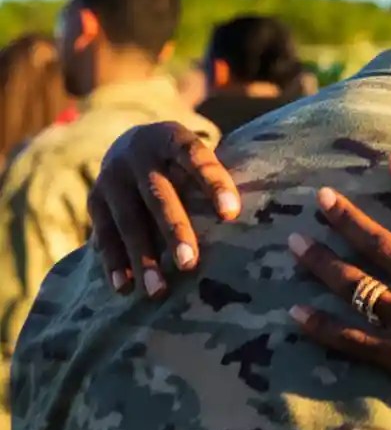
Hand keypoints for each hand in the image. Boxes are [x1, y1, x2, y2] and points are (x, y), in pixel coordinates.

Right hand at [89, 122, 239, 297]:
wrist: (129, 141)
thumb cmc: (182, 158)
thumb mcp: (196, 152)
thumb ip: (217, 176)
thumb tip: (258, 217)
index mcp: (171, 138)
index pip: (195, 157)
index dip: (213, 183)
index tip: (232, 214)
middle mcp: (137, 154)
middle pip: (158, 195)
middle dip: (175, 230)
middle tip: (190, 264)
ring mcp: (112, 177)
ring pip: (128, 220)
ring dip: (143, 257)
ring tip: (158, 291)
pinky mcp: (94, 200)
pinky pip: (103, 234)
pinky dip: (114, 261)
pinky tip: (124, 286)